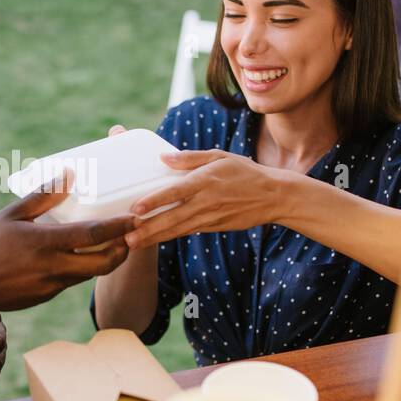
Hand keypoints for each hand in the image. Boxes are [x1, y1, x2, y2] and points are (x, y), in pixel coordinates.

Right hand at [0, 172, 136, 313]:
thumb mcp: (12, 215)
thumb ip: (43, 196)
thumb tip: (68, 174)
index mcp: (46, 243)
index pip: (93, 235)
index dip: (118, 226)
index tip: (134, 216)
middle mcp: (54, 267)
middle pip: (104, 263)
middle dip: (124, 249)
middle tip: (131, 234)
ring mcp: (52, 285)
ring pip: (90, 273)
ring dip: (107, 259)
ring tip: (114, 242)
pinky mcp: (48, 296)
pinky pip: (73, 280)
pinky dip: (84, 268)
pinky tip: (82, 255)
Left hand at [125, 149, 292, 249]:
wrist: (273, 196)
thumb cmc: (245, 172)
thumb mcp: (219, 156)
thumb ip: (190, 158)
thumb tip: (163, 158)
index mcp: (206, 181)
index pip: (175, 192)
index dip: (154, 201)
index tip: (136, 209)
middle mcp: (206, 201)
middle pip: (172, 218)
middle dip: (148, 229)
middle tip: (126, 237)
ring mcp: (210, 217)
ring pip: (177, 230)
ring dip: (154, 238)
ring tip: (133, 244)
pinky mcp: (214, 227)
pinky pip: (188, 232)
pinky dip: (170, 236)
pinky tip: (154, 240)